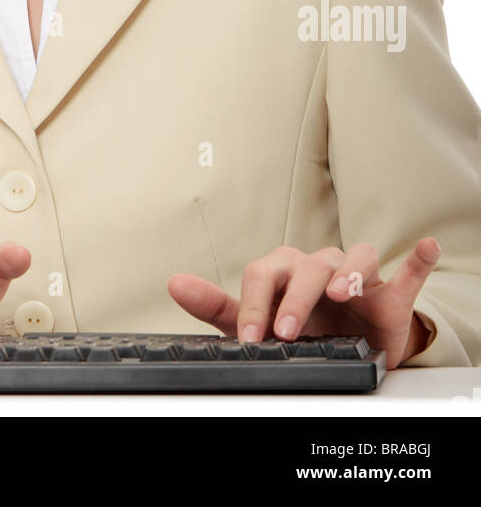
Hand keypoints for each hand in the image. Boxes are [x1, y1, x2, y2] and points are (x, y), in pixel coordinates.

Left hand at [168, 238, 439, 368]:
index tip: (250, 336)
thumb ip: (217, 306)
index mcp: (286, 270)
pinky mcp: (392, 292)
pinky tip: (423, 249)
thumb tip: (174, 283)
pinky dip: (417, 260)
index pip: (265, 273)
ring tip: (343, 290)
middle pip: (307, 266)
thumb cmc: (303, 328)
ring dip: (350, 272)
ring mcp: (358, 276)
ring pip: (356, 258)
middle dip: (295, 298)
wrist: (349, 348)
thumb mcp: (258, 323)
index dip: (256, 303)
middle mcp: (320, 265)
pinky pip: (408, 271)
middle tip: (286, 332)